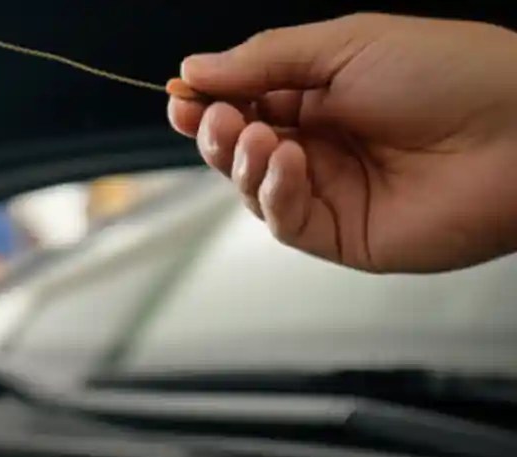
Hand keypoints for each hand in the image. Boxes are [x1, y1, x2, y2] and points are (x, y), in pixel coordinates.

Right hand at [168, 13, 516, 272]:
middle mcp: (321, 145)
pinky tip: (289, 163)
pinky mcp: (342, 234)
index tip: (181, 93)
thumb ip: (267, 59)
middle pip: (236, 148)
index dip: (206, 100)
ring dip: (241, 161)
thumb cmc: (453, 73)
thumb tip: (196, 68)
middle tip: (212, 116)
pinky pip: (284, 220)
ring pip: (250, 187)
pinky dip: (273, 192)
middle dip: (214, 132)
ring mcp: (330, 191)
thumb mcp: (348, 44)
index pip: (242, 102)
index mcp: (321, 96)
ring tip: (258, 136)